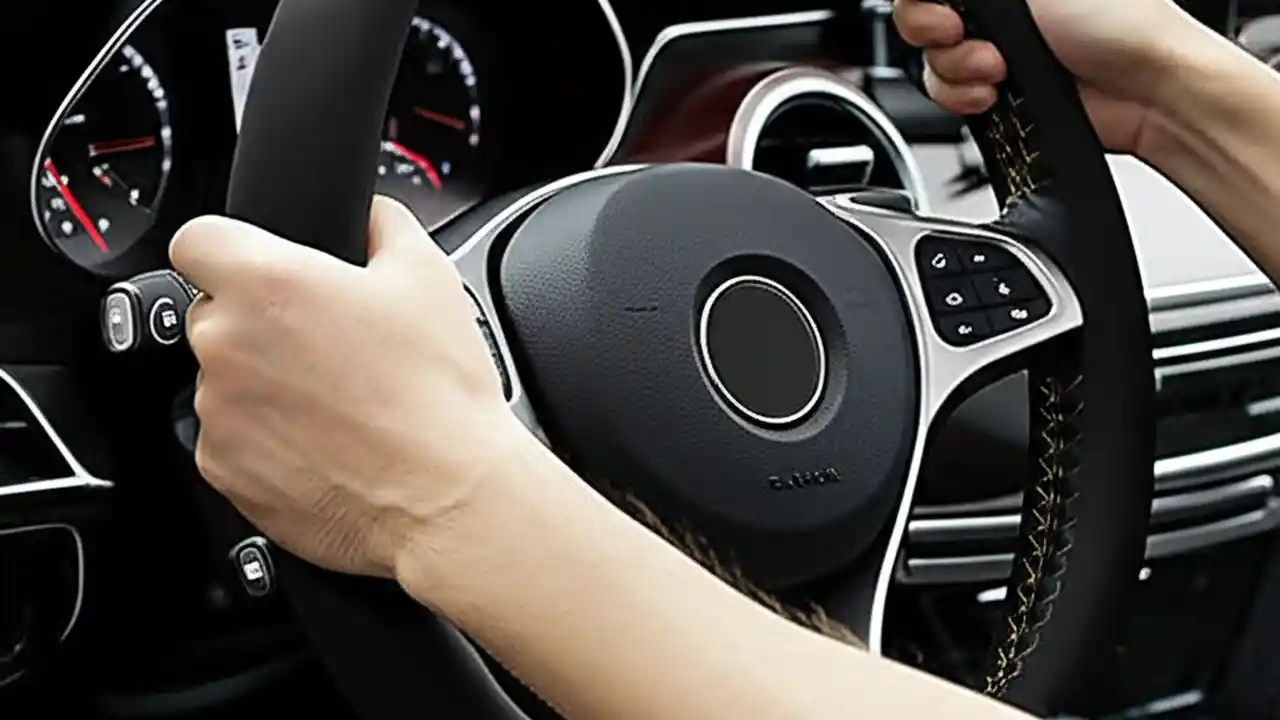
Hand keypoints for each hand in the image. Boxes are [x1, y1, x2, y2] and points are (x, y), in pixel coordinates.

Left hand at [171, 197, 524, 578]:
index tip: (259, 268)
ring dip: (263, 384)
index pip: (197, 239)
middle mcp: (226, 343)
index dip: (231, 249)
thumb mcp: (429, 276)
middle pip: (215, 313)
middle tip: (326, 347)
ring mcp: (218, 412)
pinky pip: (231, 440)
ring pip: (224, 380)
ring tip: (336, 404)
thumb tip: (369, 214)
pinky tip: (325, 444)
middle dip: (260, 324)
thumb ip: (383, 223)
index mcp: (267, 283)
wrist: (446, 496)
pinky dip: (266, 441)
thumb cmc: (438, 392)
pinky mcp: (223, 471)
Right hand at [893, 0, 1207, 152]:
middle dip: (933, 28)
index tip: (944, 7)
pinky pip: (947, 92)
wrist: (1143, 89)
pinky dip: (962, 96)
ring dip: (955, 68)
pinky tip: (993, 94)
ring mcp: (994, 44)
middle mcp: (999, 5)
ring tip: (997, 71)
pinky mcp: (994, 86)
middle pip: (920, 13)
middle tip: (958, 33)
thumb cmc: (1113, 20)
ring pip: (931, 56)